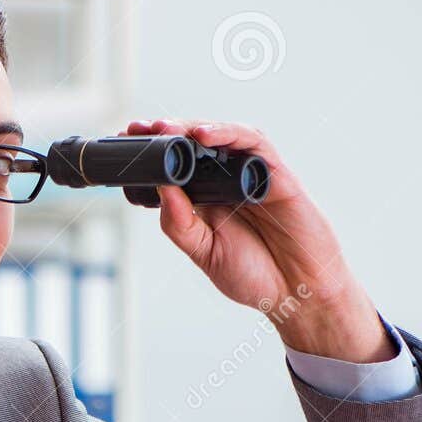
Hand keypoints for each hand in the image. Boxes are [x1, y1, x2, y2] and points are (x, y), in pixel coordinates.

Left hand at [123, 118, 394, 362]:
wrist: (298, 294)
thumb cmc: (255, 274)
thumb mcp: (204, 252)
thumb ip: (180, 224)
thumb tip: (159, 188)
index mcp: (206, 198)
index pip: (177, 165)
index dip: (152, 152)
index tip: (123, 143)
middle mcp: (228, 181)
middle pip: (196, 144)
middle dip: (165, 132)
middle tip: (137, 129)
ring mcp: (253, 174)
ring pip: (222, 137)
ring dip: (192, 127)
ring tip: (164, 128)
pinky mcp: (276, 174)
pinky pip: (254, 144)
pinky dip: (229, 135)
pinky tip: (204, 135)